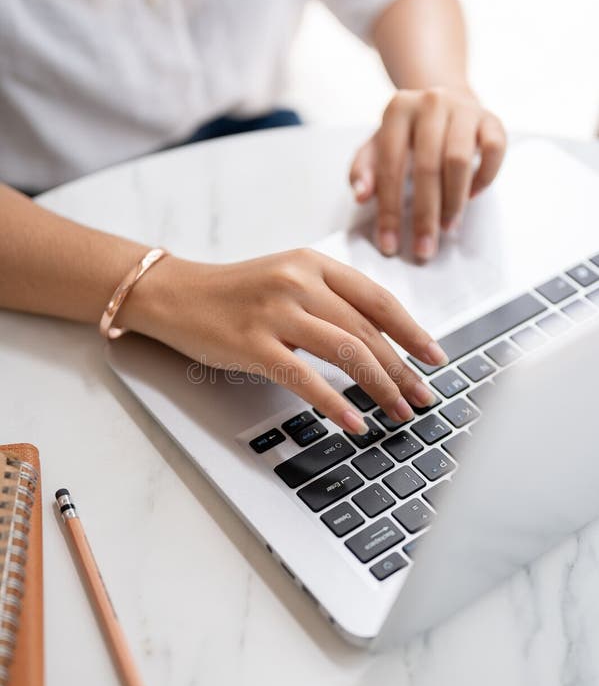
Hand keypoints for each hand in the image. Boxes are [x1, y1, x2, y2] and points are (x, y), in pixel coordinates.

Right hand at [126, 248, 447, 433]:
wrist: (176, 294)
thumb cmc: (236, 293)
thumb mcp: (288, 280)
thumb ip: (330, 300)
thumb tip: (380, 341)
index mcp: (314, 264)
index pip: (378, 300)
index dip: (413, 331)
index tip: (435, 357)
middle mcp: (300, 281)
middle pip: (368, 330)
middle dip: (403, 369)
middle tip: (422, 398)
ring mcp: (276, 312)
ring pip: (346, 351)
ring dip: (380, 387)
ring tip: (397, 413)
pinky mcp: (253, 343)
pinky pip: (305, 377)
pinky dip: (334, 402)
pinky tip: (353, 421)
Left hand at [349, 87, 505, 260]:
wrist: (445, 102)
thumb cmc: (408, 134)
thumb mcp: (377, 146)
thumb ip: (363, 170)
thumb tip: (361, 195)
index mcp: (398, 109)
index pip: (390, 167)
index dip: (389, 210)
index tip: (390, 244)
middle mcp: (431, 103)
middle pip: (427, 167)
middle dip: (424, 215)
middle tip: (424, 247)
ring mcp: (464, 109)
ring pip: (460, 161)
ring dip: (453, 201)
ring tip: (447, 227)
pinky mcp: (492, 119)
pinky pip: (494, 151)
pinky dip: (483, 178)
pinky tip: (471, 195)